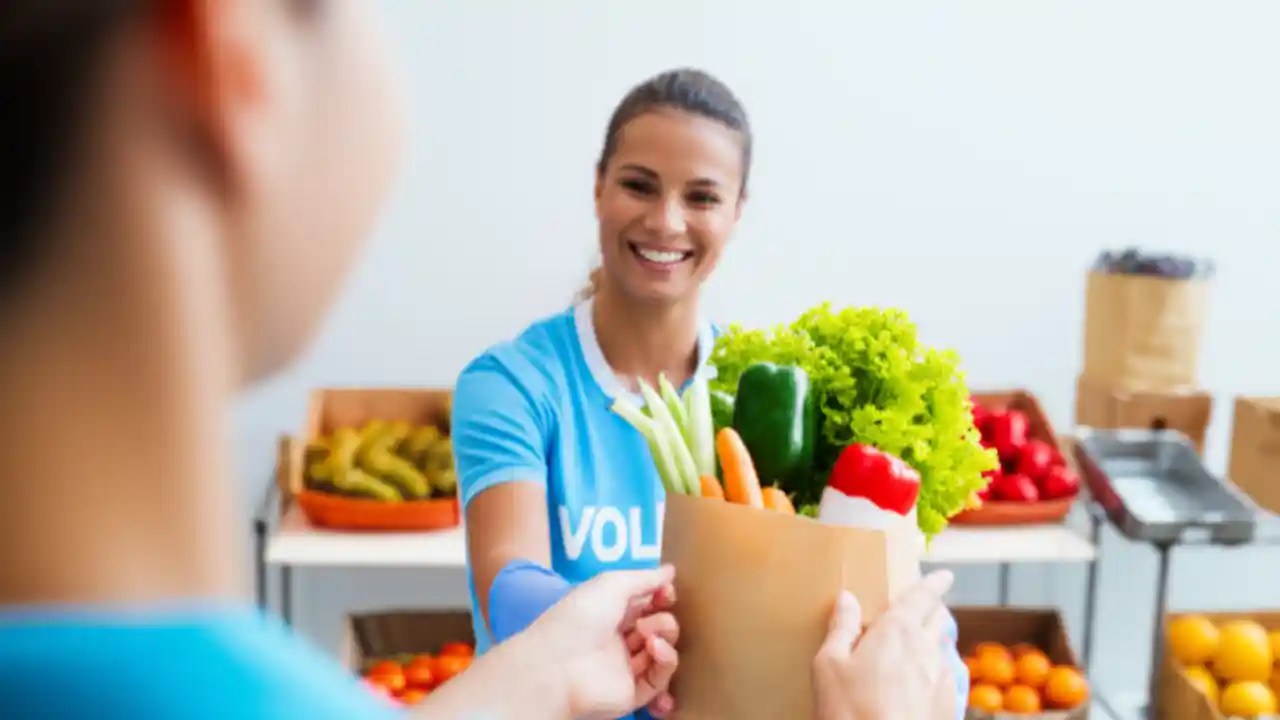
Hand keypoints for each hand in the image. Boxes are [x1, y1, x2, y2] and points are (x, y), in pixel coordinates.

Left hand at [520, 564, 679, 718]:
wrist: (559, 666)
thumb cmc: (581, 617)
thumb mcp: (611, 584)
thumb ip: (645, 577)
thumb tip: (671, 570)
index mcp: (608, 612)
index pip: (644, 603)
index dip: (659, 596)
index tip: (667, 592)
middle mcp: (617, 639)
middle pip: (656, 626)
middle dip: (663, 618)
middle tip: (654, 617)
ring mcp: (626, 667)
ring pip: (662, 651)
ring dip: (665, 636)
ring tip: (651, 635)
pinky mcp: (633, 693)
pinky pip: (659, 678)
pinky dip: (665, 660)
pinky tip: (656, 649)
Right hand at [812, 570, 958, 719]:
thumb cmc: (851, 712)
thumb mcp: (829, 665)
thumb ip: (840, 628)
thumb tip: (847, 598)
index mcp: (898, 631)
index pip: (922, 596)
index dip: (933, 583)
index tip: (944, 574)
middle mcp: (927, 650)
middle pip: (937, 619)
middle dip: (933, 609)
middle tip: (925, 606)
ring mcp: (941, 681)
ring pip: (940, 650)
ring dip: (932, 642)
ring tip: (917, 646)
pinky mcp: (947, 708)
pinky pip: (943, 679)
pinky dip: (932, 672)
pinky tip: (918, 685)